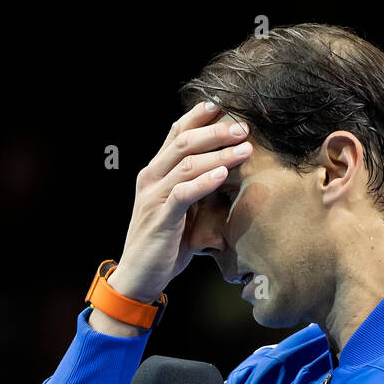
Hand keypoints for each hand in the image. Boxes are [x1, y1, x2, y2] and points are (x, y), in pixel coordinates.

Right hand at [109, 100, 250, 303]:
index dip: (198, 117)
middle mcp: (151, 179)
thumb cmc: (163, 245)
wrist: (138, 277)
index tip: (223, 105)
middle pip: (183, 142)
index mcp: (155, 173)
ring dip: (218, 154)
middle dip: (215, 131)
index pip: (175, 133)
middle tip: (243, 127)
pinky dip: (204, 181)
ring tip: (244, 149)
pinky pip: (183, 193)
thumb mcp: (182, 212)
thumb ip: (198, 191)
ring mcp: (153, 197)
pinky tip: (223, 175)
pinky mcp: (161, 218)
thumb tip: (230, 175)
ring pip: (186, 164)